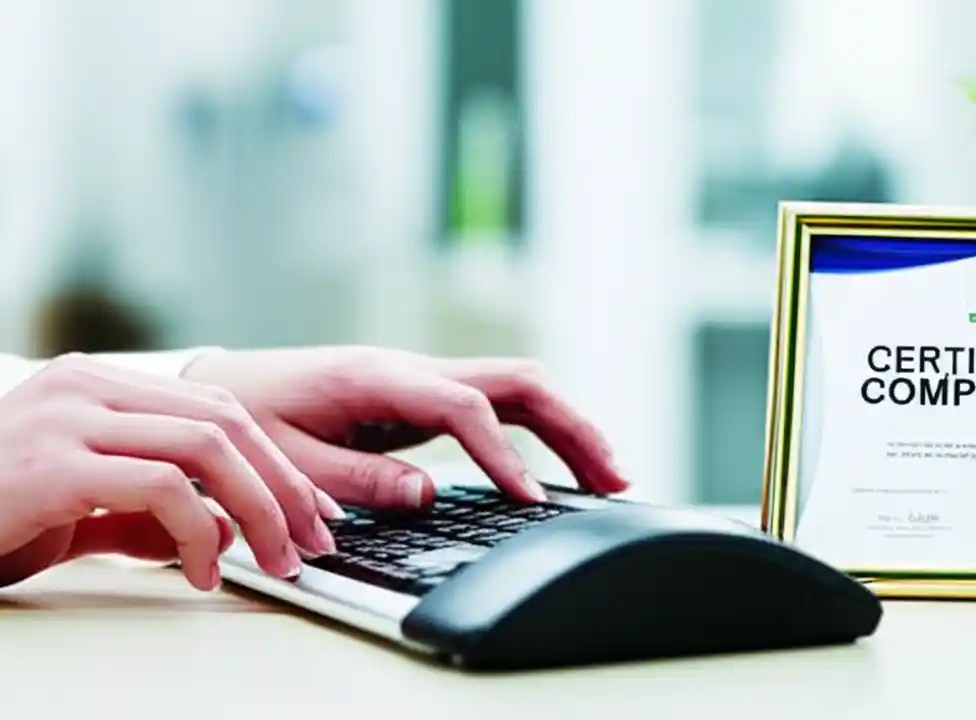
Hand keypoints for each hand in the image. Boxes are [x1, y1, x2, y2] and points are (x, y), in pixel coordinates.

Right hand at [0, 355, 339, 590]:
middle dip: (283, 484)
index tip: (309, 509)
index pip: (219, 407)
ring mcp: (69, 417)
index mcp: (99, 385)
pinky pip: (163, 489)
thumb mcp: (82, 508)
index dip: (275, 460)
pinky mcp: (54, 463)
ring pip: (208, 447)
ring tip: (274, 560)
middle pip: (228, 420)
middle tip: (310, 538)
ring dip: (259, 508)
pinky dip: (202, 533)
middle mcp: (88, 386)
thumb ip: (149, 510)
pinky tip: (204, 570)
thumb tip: (221, 530)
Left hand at [180, 347, 627, 506]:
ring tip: (609, 475)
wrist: (223, 388)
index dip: (504, 453)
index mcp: (378, 377)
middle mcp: (412, 368)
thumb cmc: (248, 420)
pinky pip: (500, 405)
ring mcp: (424, 378)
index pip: (462, 407)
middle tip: (613, 477)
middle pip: (516, 380)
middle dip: (571, 426)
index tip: (530, 499)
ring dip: (568, 426)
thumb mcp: (289, 459)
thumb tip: (427, 493)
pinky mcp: (426, 397)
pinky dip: (539, 430)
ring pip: (519, 388)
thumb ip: (357, 476)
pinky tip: (561, 464)